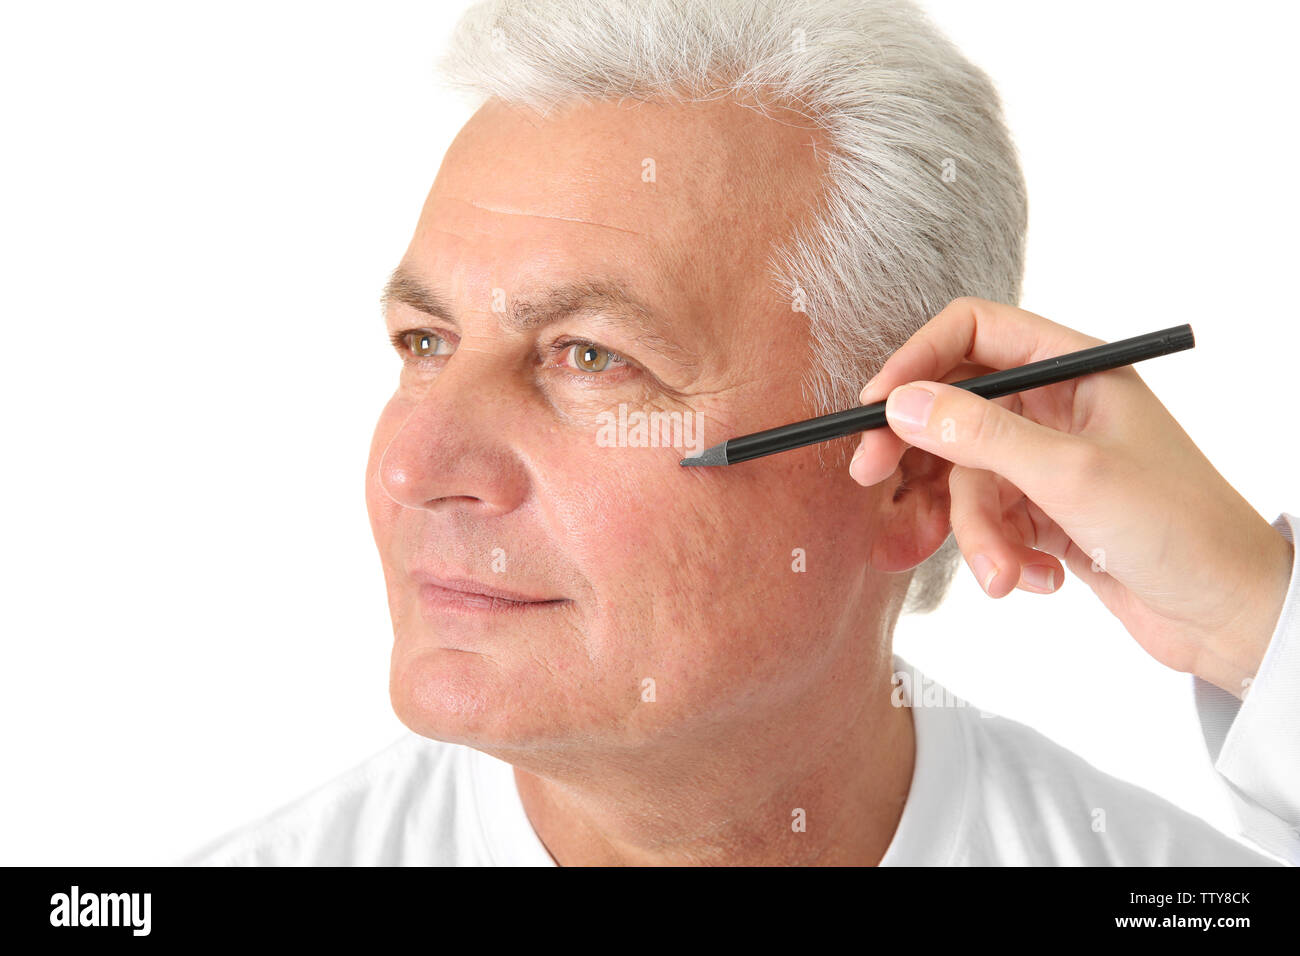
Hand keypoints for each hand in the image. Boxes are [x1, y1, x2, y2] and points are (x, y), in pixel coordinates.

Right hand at [850, 297, 1293, 698]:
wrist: (1231, 617)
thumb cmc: (1182, 529)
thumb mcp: (1070, 475)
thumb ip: (980, 434)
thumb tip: (903, 404)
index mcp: (1074, 370)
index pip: (973, 335)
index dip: (916, 363)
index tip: (875, 408)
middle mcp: (1057, 409)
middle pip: (954, 412)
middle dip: (922, 459)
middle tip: (871, 483)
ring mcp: (1049, 464)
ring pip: (968, 482)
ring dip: (976, 535)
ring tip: (1004, 576)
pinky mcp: (1046, 515)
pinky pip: (990, 524)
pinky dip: (1003, 556)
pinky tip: (1041, 579)